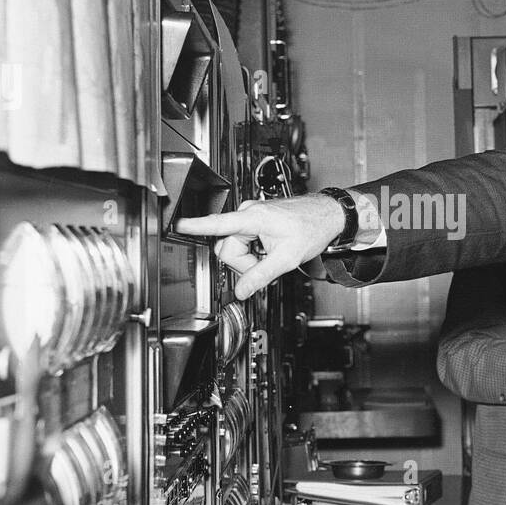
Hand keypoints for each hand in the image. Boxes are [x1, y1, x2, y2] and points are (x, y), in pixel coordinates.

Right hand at [175, 195, 345, 297]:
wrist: (327, 215)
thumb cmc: (312, 227)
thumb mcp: (286, 258)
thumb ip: (260, 276)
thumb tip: (242, 291)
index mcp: (253, 217)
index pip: (218, 224)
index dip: (196, 227)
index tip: (178, 225)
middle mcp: (248, 213)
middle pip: (227, 249)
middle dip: (243, 264)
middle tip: (266, 265)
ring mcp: (250, 217)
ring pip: (235, 248)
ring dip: (249, 260)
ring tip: (271, 257)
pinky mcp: (254, 222)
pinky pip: (243, 243)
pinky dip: (254, 253)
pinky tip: (269, 252)